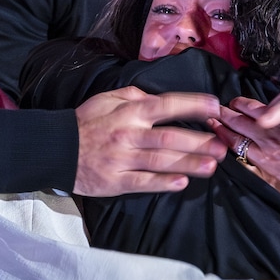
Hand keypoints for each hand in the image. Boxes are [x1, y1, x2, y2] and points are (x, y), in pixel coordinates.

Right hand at [72, 87, 225, 196]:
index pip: (165, 106)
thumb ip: (136, 96)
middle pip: (169, 138)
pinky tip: (182, 183)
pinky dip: (163, 183)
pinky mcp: (115, 181)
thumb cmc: (87, 122)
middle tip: (223, 145)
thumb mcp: (108, 99)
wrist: (57, 149)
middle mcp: (128, 135)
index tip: (214, 105)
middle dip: (199, 142)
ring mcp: (122, 160)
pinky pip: (143, 182)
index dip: (192, 105)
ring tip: (212, 166)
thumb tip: (160, 97)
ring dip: (189, 163)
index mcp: (129, 113)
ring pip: (160, 162)